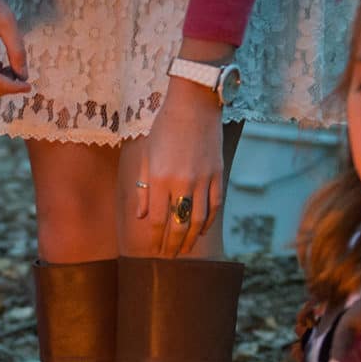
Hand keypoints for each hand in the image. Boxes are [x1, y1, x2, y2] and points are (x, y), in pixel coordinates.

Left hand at [134, 77, 226, 257]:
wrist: (194, 103)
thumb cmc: (165, 127)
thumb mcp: (147, 155)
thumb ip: (144, 188)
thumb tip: (142, 217)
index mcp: (159, 179)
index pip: (157, 220)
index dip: (155, 240)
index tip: (153, 252)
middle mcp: (181, 183)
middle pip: (177, 225)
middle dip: (172, 246)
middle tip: (168, 259)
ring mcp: (202, 179)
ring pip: (198, 220)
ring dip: (190, 240)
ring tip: (184, 251)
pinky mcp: (217, 174)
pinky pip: (214, 205)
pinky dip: (208, 222)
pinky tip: (200, 231)